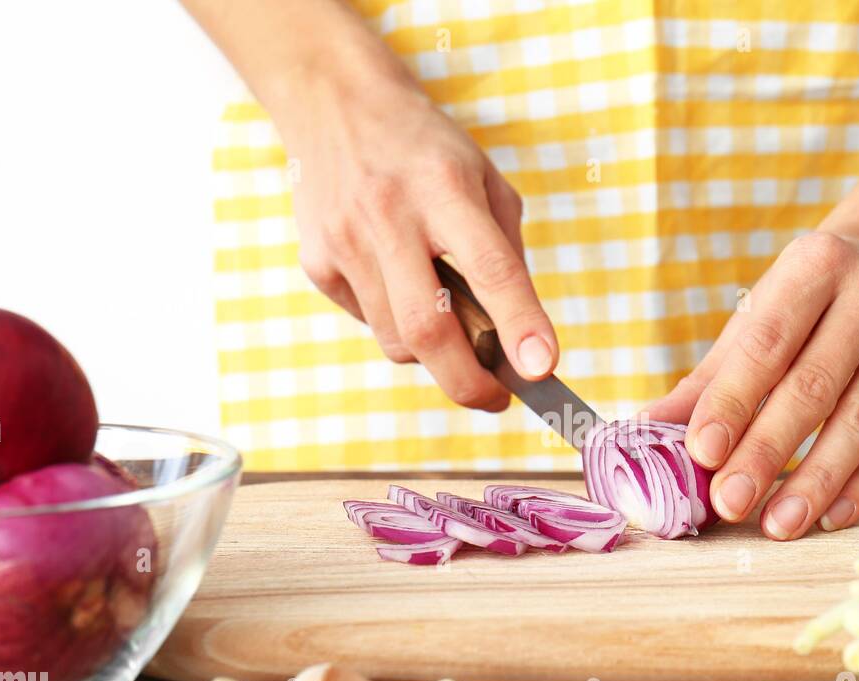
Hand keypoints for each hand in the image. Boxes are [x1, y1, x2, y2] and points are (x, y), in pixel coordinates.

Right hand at [276, 68, 556, 410]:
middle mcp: (389, 215)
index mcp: (445, 187)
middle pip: (430, 327)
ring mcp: (344, 241)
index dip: (520, 325)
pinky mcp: (316, 262)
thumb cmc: (427, 151)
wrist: (335, 103)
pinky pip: (369, 324)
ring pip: (398, 340)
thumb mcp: (485, 181)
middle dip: (468, 382)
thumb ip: (506, 256)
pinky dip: (396, 324)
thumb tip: (519, 340)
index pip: (491, 269)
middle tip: (497, 398)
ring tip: (448, 318)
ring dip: (434, 351)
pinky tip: (398, 283)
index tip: (542, 369)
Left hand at [644, 231, 858, 539]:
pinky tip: (829, 517)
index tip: (702, 454)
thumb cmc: (811, 299)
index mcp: (817, 263)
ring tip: (777, 525)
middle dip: (768, 451)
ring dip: (816, 480)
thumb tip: (648, 431)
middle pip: (815, 385)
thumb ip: (709, 378)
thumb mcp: (759, 317)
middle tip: (731, 503)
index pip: (767, 343)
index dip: (733, 401)